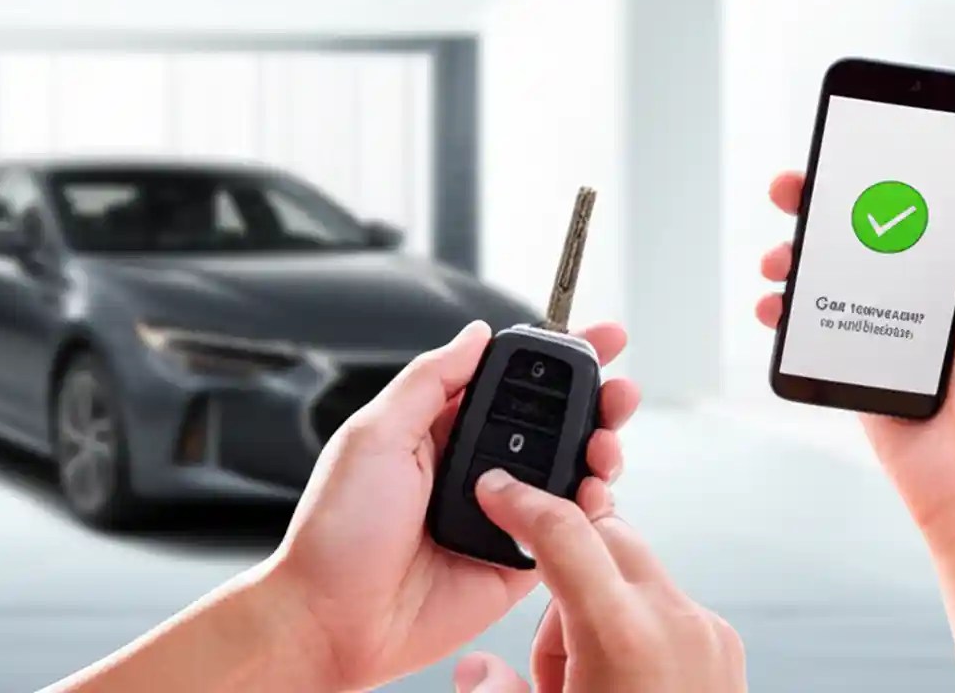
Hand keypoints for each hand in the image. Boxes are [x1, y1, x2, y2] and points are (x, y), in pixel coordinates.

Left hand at [264, 320, 641, 690]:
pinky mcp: (517, 559)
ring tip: (607, 442)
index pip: (511, 381)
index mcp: (442, 429)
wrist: (333, 621)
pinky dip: (591, 509)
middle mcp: (476, 467)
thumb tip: (476, 334)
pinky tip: (595, 491)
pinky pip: (566, 529)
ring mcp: (502, 512)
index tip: (597, 336)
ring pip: (568, 472)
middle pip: (553, 423)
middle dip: (596, 401)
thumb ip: (431, 381)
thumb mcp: (374, 434)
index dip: (557, 358)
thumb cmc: (337, 532)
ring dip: (598, 451)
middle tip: (621, 390)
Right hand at [450, 471, 744, 692]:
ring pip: (632, 573)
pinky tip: (625, 687)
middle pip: (603, 539)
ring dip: (598, 606)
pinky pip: (663, 607)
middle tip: (552, 661)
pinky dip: (633, 627)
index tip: (497, 491)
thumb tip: (478, 670)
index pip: (564, 533)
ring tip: (590, 688)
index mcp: (626, 638)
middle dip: (563, 574)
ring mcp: (708, 634)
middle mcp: (676, 622)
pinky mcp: (725, 648)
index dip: (521, 503)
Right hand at [757, 172, 954, 545]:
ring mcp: (896, 331)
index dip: (894, 179)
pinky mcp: (862, 363)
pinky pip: (818, 326)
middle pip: (872, 234)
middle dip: (828, 208)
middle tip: (792, 189)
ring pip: (838, 276)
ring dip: (799, 257)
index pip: (933, 210)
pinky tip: (774, 304)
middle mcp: (939, 298)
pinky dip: (789, 311)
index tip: (857, 157)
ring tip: (778, 259)